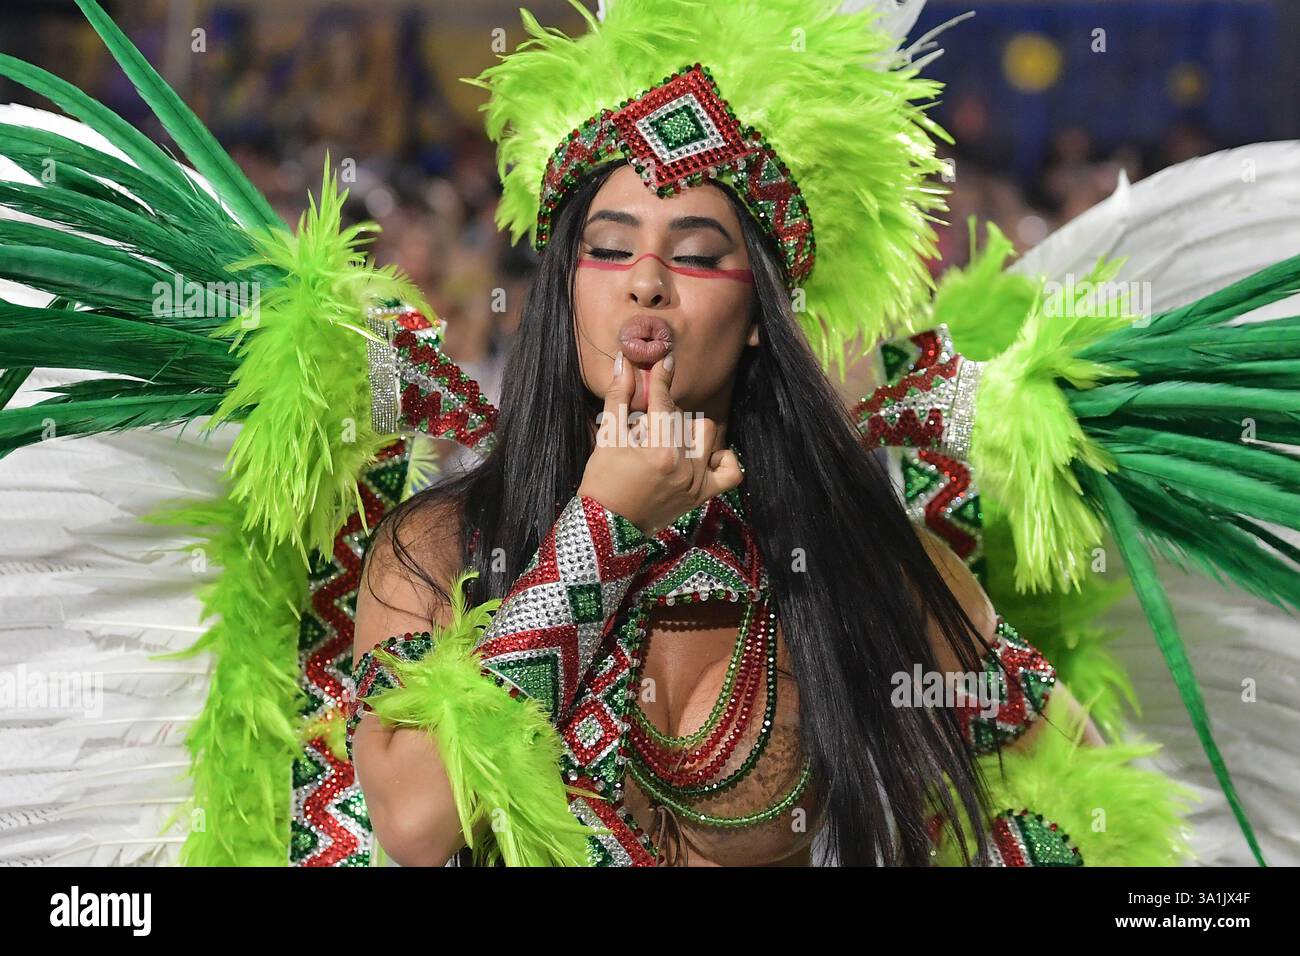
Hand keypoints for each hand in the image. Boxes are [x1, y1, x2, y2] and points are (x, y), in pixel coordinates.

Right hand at [578, 350, 742, 535]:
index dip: (661, 378)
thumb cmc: (603, 481)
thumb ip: (619, 398)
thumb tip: (625, 363)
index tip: (665, 362)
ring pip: (706, 435)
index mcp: (659, 450)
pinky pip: (731, 472)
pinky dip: (722, 459)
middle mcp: (683, 466)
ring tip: (667, 442)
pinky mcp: (702, 496)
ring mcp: (696, 482)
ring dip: (688, 432)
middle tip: (644, 430)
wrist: (608, 526)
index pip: (663, 402)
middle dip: (663, 416)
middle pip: (683, 417)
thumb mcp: (607, 438)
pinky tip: (704, 455)